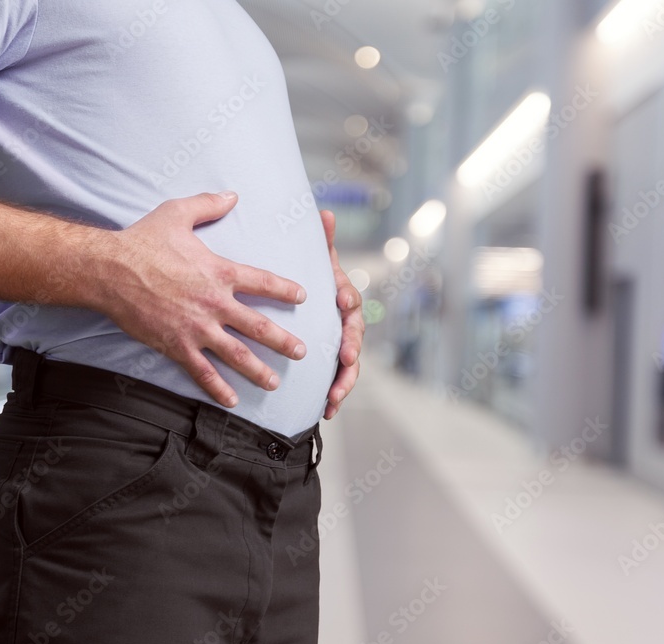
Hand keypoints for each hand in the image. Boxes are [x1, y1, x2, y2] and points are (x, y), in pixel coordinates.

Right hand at [107, 192, 307, 407]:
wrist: (109, 271)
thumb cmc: (142, 240)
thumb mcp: (177, 213)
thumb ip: (208, 204)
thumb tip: (232, 194)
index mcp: (219, 271)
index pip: (263, 282)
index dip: (285, 290)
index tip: (303, 296)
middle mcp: (214, 303)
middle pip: (258, 326)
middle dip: (283, 341)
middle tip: (303, 352)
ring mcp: (196, 328)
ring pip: (236, 355)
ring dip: (258, 371)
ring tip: (276, 383)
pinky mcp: (176, 345)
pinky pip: (202, 371)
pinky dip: (218, 388)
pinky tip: (231, 400)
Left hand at [321, 209, 362, 418]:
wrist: (308, 310)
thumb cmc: (314, 284)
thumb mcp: (316, 262)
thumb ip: (322, 242)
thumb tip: (326, 212)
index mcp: (343, 298)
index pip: (350, 298)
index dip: (348, 297)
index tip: (342, 301)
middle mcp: (348, 324)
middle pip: (354, 336)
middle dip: (350, 347)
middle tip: (345, 357)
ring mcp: (344, 346)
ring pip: (350, 366)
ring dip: (345, 381)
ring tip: (335, 395)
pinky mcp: (335, 368)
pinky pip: (339, 383)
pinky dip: (335, 396)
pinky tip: (327, 411)